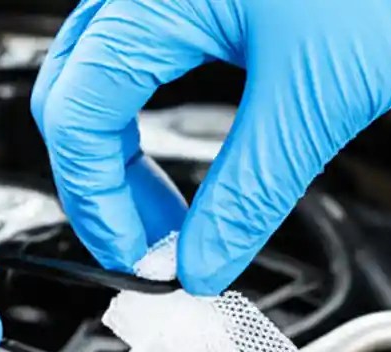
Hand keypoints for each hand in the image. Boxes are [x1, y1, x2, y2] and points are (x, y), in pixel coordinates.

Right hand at [32, 0, 390, 293]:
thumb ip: (249, 192)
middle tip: (148, 245)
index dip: (98, 201)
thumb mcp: (318, 98)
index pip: (78, 113)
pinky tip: (177, 154)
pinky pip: (136, 53)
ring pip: (96, 74)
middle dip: (100, 182)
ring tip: (165, 211)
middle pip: (72, 93)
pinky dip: (144, 113)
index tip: (140, 257)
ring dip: (118, 150)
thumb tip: (204, 260)